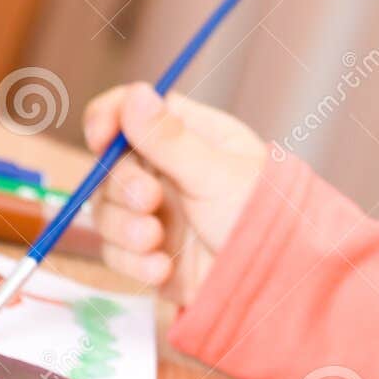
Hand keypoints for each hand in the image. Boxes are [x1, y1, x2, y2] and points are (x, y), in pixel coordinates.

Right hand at [83, 82, 266, 305]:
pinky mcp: (151, 254)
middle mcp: (169, 173)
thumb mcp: (217, 175)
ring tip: (155, 241)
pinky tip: (162, 268)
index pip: (133, 112)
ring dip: (123, 227)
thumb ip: (169, 139)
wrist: (276, 285)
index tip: (101, 137)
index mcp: (191, 137)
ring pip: (106, 211)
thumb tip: (134, 93)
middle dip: (123, 186)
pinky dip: (133, 262)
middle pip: (111, 166)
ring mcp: (158, 215)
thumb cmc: (262, 219)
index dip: (109, 118)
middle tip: (149, 201)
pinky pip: (117, 252)